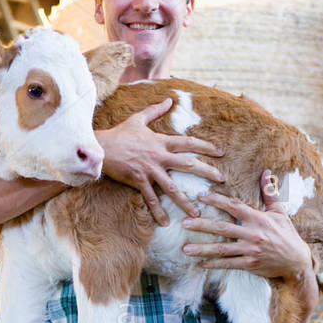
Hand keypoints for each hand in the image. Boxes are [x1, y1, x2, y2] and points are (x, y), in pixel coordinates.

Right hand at [97, 97, 225, 225]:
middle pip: (188, 164)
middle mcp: (159, 156)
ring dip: (185, 201)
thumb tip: (169, 99)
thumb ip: (155, 110)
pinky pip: (150, 199)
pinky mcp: (138, 181)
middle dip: (207, 172)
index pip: (189, 143)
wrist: (100, 147)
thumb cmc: (119, 133)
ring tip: (197, 213)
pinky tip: (166, 223)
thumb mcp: (138, 119)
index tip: (220, 152)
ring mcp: (149, 170)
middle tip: (221, 180)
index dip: (206, 146)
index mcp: (161, 141)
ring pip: (172, 188)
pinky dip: (158, 212)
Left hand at [181, 168, 312, 279]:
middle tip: (184, 222)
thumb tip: (266, 172)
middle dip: (202, 225)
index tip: (200, 196)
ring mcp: (251, 251)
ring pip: (222, 249)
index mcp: (259, 219)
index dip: (216, 201)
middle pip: (223, 229)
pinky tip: (200, 263)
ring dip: (202, 249)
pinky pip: (228, 264)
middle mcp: (253, 234)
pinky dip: (213, 264)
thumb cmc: (287, 234)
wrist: (297, 261)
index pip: (234, 207)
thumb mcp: (279, 212)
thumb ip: (269, 193)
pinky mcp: (250, 265)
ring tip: (185, 248)